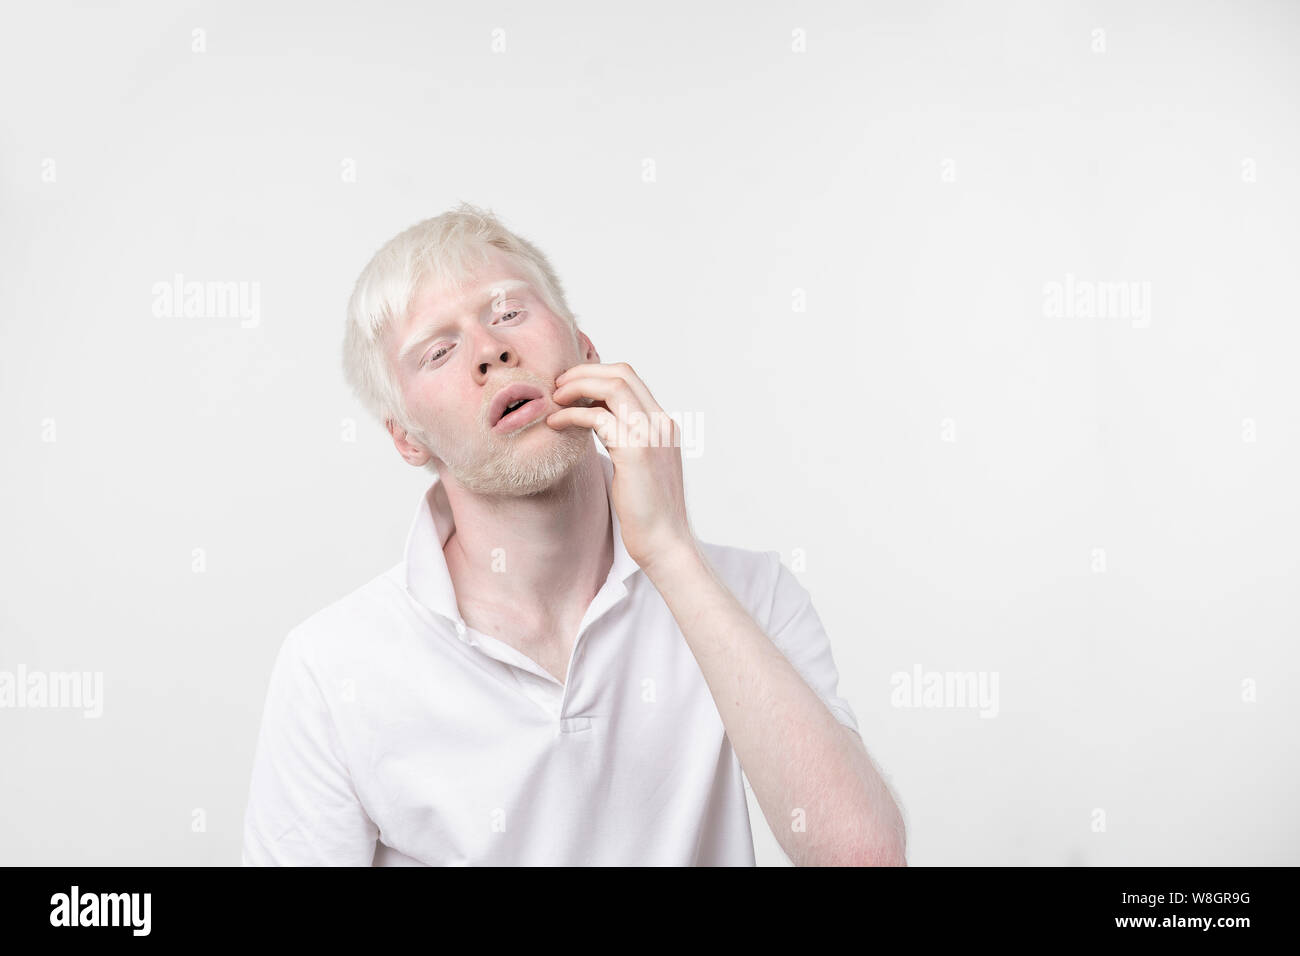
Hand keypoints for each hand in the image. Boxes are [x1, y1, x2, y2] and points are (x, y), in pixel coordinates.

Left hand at [546, 362, 693, 570]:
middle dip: (583, 373)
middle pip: (621, 373)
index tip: (570, 385)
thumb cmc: (648, 511)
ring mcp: (651, 435)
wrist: (665, 542)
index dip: (595, 373)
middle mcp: (661, 423)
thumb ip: (626, 439)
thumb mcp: (640, 466)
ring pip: (612, 387)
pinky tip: (555, 424)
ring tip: (554, 400)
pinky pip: (597, 417)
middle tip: (556, 387)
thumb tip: (598, 422)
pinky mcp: (635, 451)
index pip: (630, 378)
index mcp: (664, 424)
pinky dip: (571, 414)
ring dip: (576, 387)